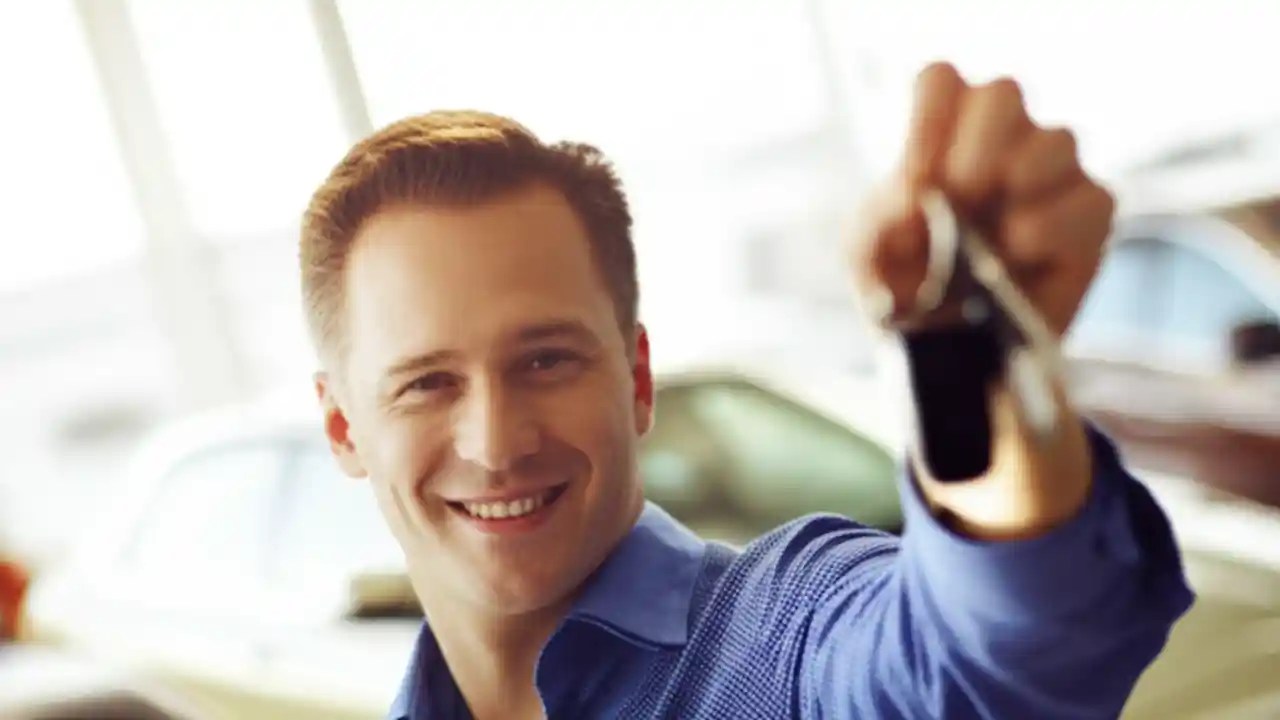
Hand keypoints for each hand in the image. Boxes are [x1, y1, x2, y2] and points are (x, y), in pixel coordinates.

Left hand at [853, 62, 1114, 336]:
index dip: (928, 121)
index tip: (915, 182)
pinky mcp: (1089, 220)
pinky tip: (1020, 249)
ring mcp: (1051, 176)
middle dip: (977, 145)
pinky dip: (1054, 224)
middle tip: (957, 196)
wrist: (948, 356)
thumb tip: (915, 200)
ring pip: (1056, 141)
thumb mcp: (867, 258)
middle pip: (1003, 94)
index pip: (941, 82)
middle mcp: (1003, 141)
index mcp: (942, 134)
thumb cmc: (904, 291)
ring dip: (1019, 181)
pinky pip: (1091, 201)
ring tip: (993, 235)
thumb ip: (879, 222)